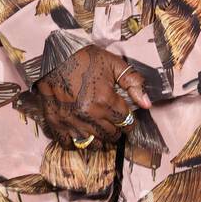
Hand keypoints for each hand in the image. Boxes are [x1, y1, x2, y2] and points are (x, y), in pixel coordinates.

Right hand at [33, 46, 150, 149]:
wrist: (53, 56)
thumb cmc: (84, 58)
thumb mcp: (113, 64)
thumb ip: (133, 82)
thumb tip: (147, 104)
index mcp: (104, 99)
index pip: (126, 122)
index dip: (129, 120)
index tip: (126, 117)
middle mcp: (89, 114)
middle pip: (111, 135)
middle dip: (116, 129)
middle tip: (114, 122)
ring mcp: (71, 120)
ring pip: (93, 144)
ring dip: (100, 139)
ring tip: (100, 130)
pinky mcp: (55, 123)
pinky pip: (69, 144)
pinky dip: (76, 143)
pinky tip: (81, 134)